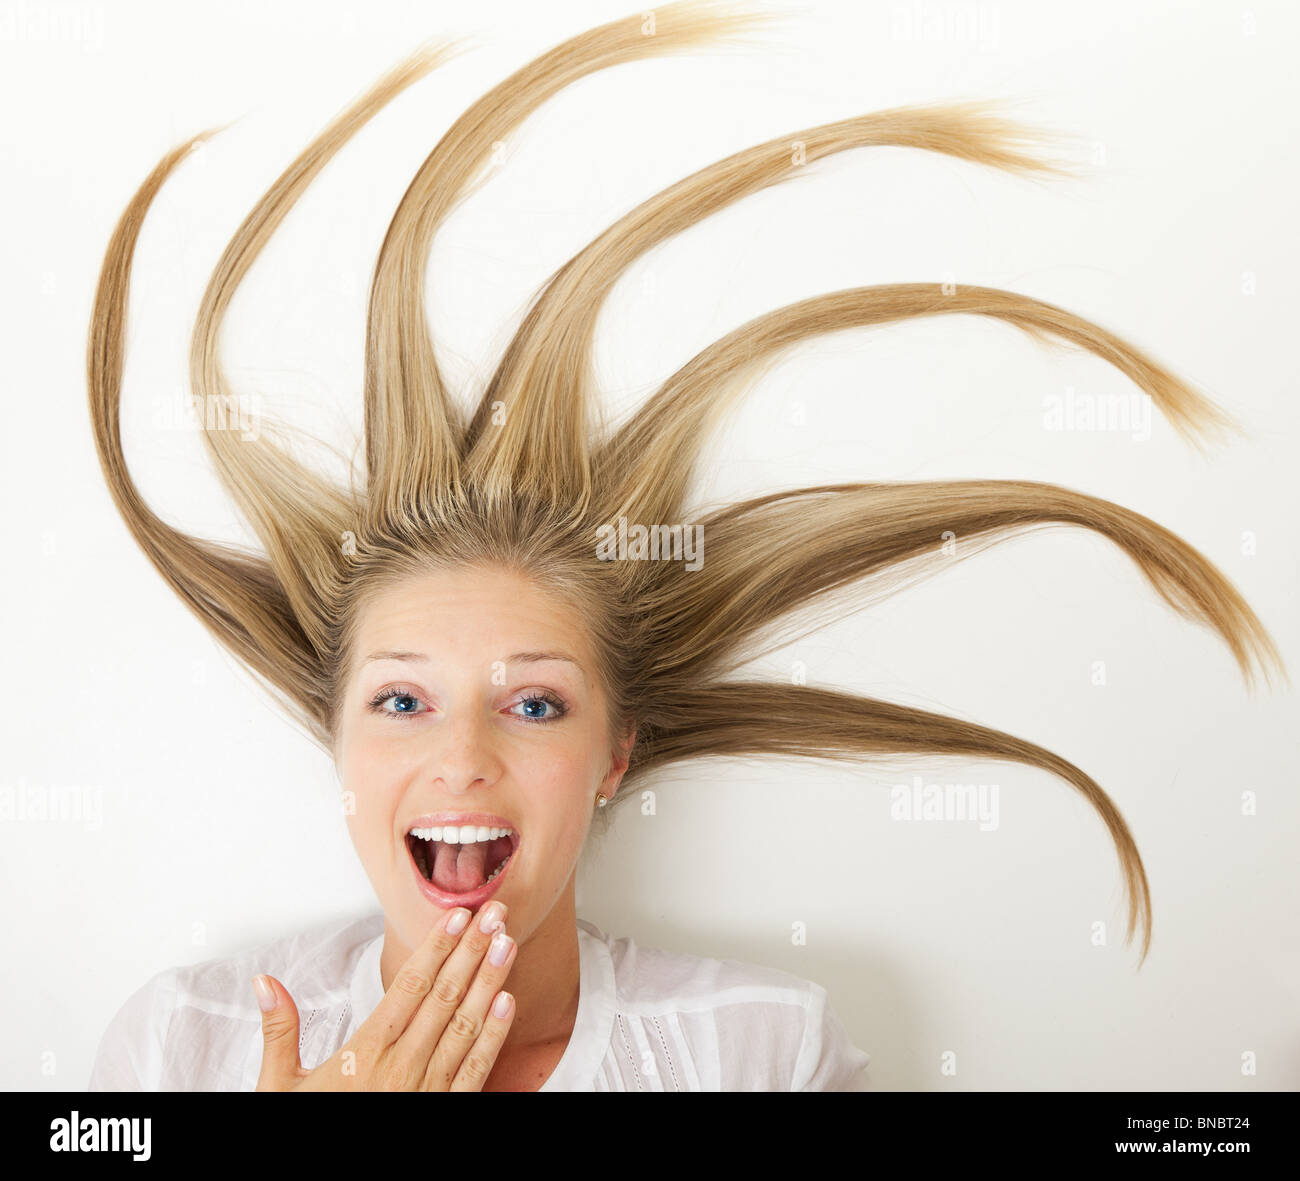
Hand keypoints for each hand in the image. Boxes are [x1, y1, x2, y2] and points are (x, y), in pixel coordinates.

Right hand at [252, 903, 516, 1090]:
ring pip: (465, 1026)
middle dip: (471, 951)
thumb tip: (265, 982)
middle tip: (494, 912)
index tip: (456, 915)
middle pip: (444, 997)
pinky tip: (507, 1002)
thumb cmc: (303, 1133)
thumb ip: (280, 1031)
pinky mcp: (445, 1110)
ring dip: (489, 982)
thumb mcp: (282, 1087)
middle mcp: (401, 1067)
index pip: (409, 987)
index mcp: (365, 1053)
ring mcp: (427, 1091)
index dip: (435, 948)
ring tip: (506, 943)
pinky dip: (495, 1034)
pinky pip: (476, 1069)